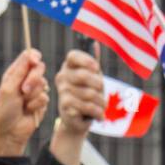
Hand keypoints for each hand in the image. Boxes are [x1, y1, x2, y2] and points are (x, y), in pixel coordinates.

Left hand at [0, 49, 48, 157]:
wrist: (10, 132)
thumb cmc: (5, 110)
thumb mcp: (9, 88)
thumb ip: (20, 71)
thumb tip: (30, 53)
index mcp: (15, 73)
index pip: (28, 57)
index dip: (33, 57)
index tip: (34, 61)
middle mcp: (25, 80)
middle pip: (39, 68)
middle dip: (33, 79)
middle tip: (23, 90)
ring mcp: (34, 91)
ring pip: (43, 84)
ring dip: (32, 96)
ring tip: (23, 105)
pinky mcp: (41, 103)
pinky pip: (45, 98)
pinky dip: (36, 105)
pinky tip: (28, 111)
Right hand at [50, 49, 103, 164]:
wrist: (78, 120)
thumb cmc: (87, 95)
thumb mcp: (94, 78)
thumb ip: (94, 63)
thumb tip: (95, 44)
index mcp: (68, 66)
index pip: (73, 56)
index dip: (87, 61)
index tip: (97, 70)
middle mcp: (62, 77)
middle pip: (85, 76)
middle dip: (99, 86)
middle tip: (102, 93)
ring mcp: (62, 92)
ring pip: (89, 93)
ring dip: (102, 102)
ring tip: (103, 107)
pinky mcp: (65, 106)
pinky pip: (88, 106)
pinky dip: (98, 112)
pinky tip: (99, 115)